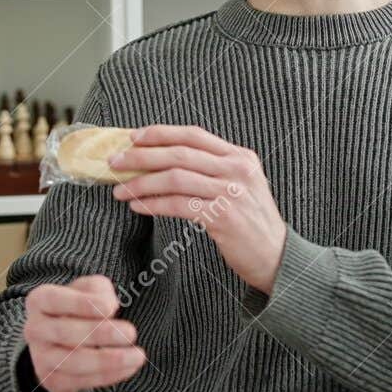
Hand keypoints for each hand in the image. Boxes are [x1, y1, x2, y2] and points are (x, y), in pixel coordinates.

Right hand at [23, 275, 145, 391]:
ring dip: (108, 360)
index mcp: (39, 301)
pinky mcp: (53, 380)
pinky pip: (82, 381)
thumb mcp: (88, 290)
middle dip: (100, 334)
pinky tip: (129, 367)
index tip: (110, 308)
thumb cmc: (79, 308)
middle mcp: (34, 329)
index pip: (54, 300)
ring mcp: (41, 357)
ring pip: (73, 361)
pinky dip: (109, 375)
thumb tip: (109, 307)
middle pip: (65, 332)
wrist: (61, 341)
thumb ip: (98, 291)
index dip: (81, 304)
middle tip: (131, 332)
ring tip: (137, 355)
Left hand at [109, 125, 287, 293]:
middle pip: (179, 153)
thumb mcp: (240, 185)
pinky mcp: (223, 217)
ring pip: (175, 178)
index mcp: (240, 156)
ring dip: (141, 183)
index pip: (193, 135)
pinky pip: (179, 205)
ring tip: (120, 190)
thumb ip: (212, 169)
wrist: (276, 257)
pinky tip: (138, 207)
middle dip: (141, 156)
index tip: (133, 137)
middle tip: (115, 162)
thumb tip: (163, 160)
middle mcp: (237, 169)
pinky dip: (154, 204)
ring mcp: (232, 192)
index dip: (160, 133)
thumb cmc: (250, 223)